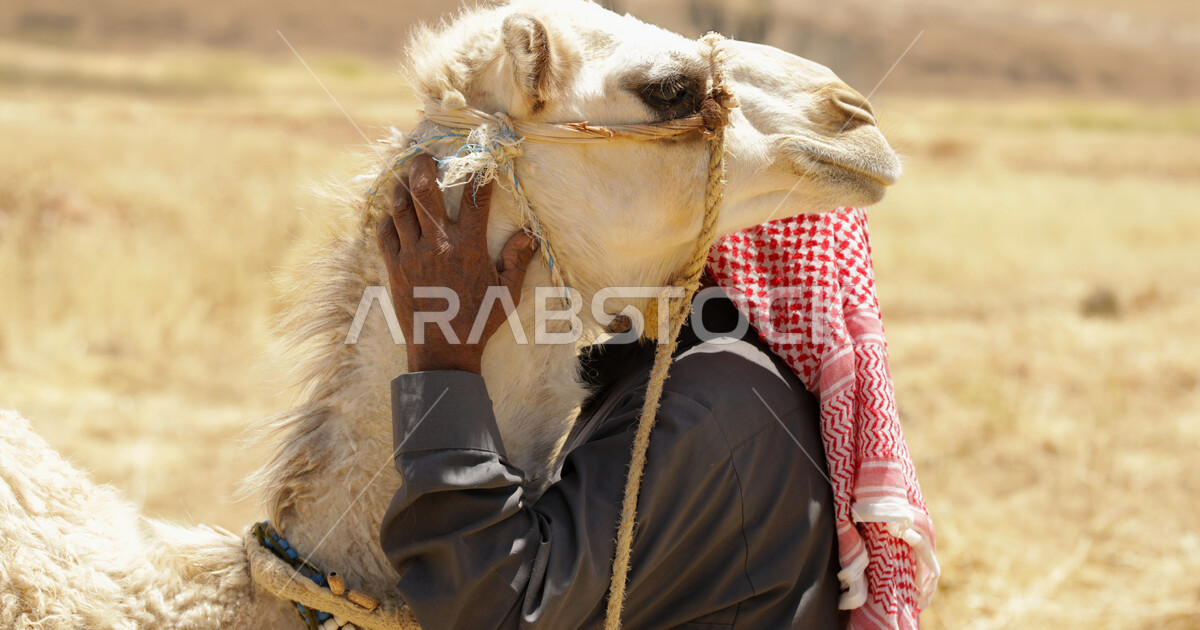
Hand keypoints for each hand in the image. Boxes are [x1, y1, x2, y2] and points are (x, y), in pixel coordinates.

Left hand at [377, 154, 537, 373]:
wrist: (442, 351)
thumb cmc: (479, 321)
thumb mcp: (507, 293)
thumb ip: (517, 261)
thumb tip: (529, 234)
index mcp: (468, 248)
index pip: (474, 201)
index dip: (478, 176)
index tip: (481, 160)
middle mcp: (438, 246)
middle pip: (425, 193)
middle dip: (423, 168)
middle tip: (424, 156)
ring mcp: (412, 255)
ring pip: (400, 209)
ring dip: (402, 189)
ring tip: (405, 179)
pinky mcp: (394, 268)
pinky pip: (385, 234)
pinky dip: (388, 220)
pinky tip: (393, 215)